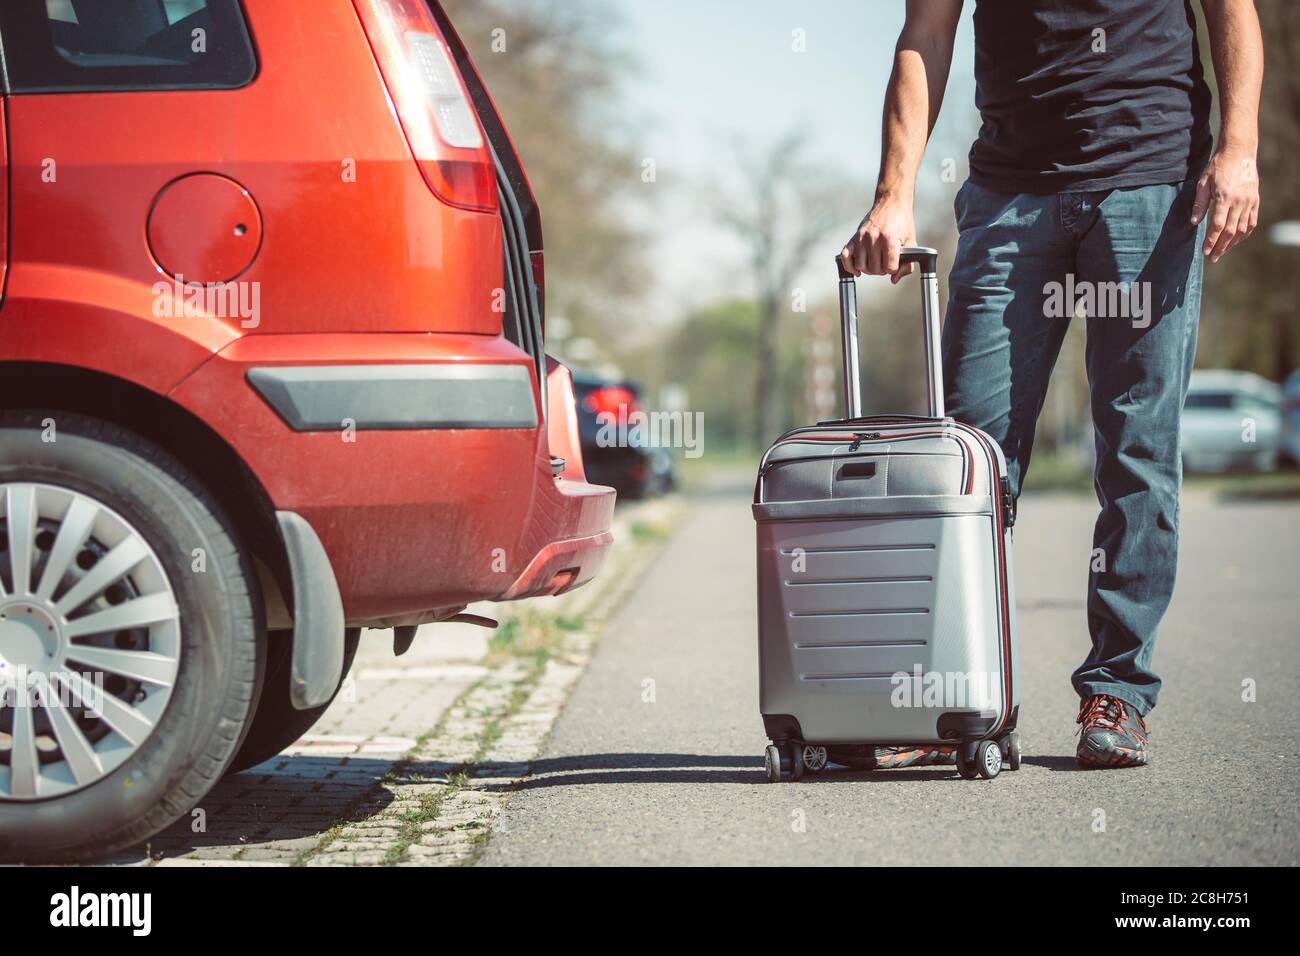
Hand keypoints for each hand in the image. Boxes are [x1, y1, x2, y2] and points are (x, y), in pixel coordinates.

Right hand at [840, 195, 916, 282]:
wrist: (891, 203)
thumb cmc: (902, 222)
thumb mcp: (911, 242)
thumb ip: (907, 263)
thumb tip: (893, 280)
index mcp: (889, 239)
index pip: (889, 268)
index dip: (893, 269)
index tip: (894, 263)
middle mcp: (873, 239)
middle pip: (874, 269)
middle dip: (881, 270)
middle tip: (885, 263)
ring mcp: (862, 238)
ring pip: (861, 266)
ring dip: (868, 269)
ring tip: (874, 263)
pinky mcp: (854, 237)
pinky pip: (845, 257)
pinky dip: (849, 266)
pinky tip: (857, 269)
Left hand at [1192, 148, 1259, 262]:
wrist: (1239, 153)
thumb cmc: (1218, 167)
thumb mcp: (1203, 183)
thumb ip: (1199, 203)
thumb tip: (1195, 222)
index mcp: (1224, 197)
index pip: (1217, 226)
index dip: (1211, 241)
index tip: (1205, 251)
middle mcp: (1239, 201)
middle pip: (1230, 231)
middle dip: (1220, 247)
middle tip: (1213, 257)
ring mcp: (1249, 201)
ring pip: (1242, 229)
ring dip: (1232, 243)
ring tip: (1222, 251)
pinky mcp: (1255, 200)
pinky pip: (1252, 221)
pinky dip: (1245, 233)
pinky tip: (1237, 240)